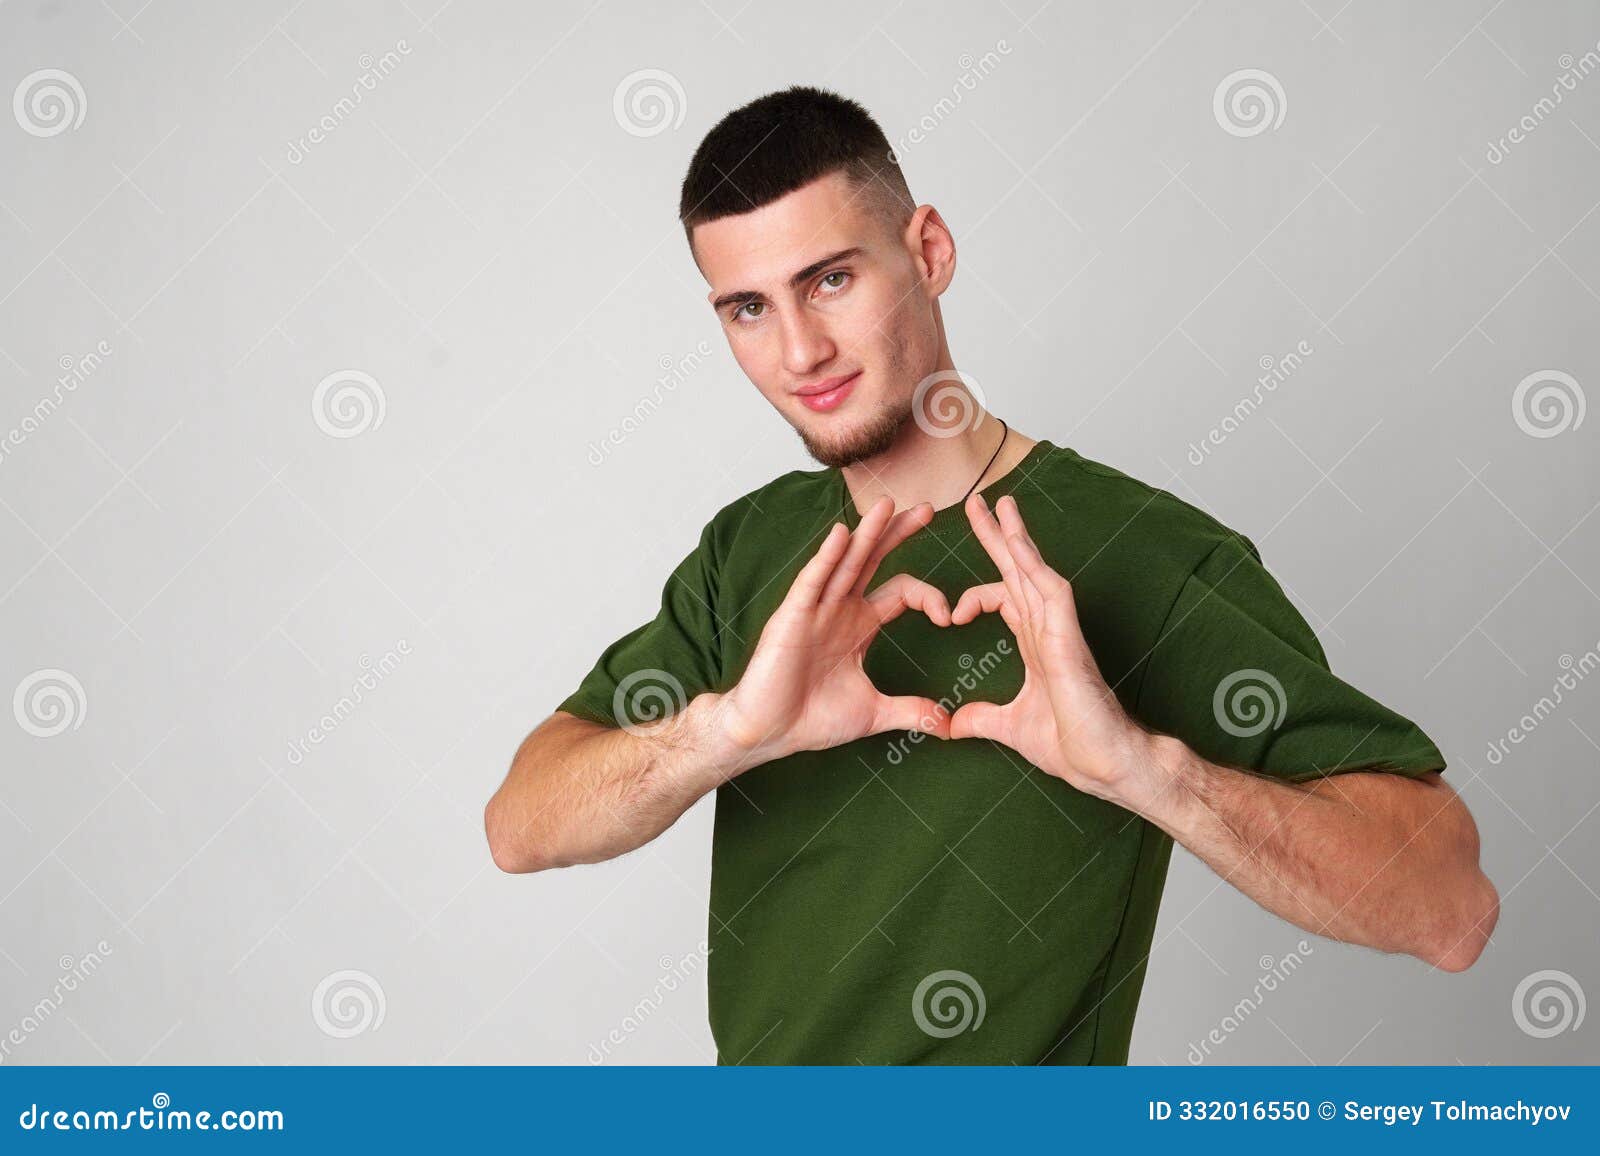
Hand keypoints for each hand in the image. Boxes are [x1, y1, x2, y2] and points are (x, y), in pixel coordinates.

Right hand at [712, 496, 954, 771]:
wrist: (769, 732)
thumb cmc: (812, 718)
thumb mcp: (873, 712)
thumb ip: (911, 711)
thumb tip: (948, 726)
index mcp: (860, 625)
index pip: (902, 592)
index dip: (930, 596)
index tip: (950, 617)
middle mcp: (840, 609)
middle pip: (874, 560)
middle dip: (899, 534)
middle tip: (926, 509)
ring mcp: (815, 609)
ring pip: (845, 562)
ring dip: (866, 533)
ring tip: (886, 504)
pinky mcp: (792, 617)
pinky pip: (812, 581)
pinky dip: (827, 558)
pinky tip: (842, 534)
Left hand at [947, 492, 1159, 806]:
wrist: (1106, 766)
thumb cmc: (1073, 745)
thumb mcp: (1011, 728)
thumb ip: (982, 719)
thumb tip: (952, 724)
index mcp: (1036, 645)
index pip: (1006, 598)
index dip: (976, 594)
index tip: (949, 613)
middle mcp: (1048, 630)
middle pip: (1019, 571)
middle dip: (998, 536)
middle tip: (976, 501)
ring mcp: (1061, 632)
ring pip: (1036, 571)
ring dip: (1017, 537)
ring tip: (999, 503)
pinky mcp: (1070, 641)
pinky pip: (1054, 594)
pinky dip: (1035, 568)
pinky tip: (1019, 546)